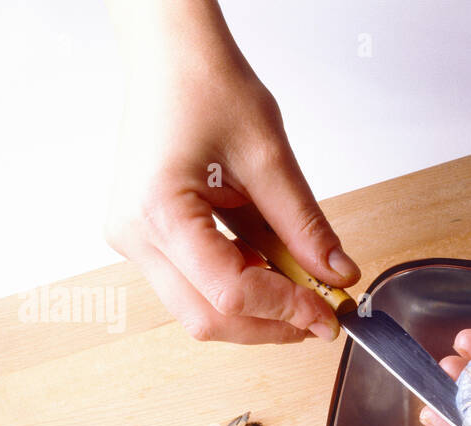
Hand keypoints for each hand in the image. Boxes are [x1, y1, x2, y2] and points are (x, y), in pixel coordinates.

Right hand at [104, 4, 356, 343]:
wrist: (170, 56)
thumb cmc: (205, 85)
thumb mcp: (270, 157)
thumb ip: (305, 227)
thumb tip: (338, 275)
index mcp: (158, 211)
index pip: (230, 292)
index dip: (286, 310)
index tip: (328, 312)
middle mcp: (133, 233)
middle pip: (208, 318)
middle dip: (270, 324)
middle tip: (320, 315)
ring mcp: (133, 238)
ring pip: (199, 309)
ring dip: (255, 309)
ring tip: (300, 285)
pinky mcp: (145, 237)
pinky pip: (193, 283)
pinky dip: (238, 286)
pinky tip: (269, 268)